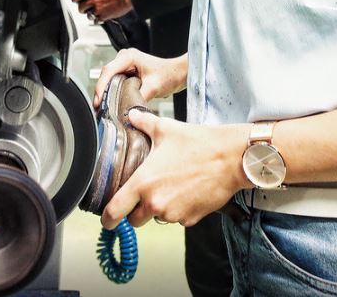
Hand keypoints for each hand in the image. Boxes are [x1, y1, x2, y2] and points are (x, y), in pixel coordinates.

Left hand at [71, 0, 132, 22]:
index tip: (75, 0)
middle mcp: (94, 0)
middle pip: (81, 8)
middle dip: (82, 9)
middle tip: (85, 9)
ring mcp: (98, 9)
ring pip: (88, 15)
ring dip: (91, 15)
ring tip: (95, 13)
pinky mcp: (103, 16)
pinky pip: (96, 20)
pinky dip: (98, 20)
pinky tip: (101, 17)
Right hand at [92, 49, 186, 108]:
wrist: (178, 74)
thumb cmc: (169, 74)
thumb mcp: (153, 87)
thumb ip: (138, 97)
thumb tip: (127, 110)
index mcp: (129, 57)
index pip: (109, 71)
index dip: (101, 86)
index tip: (98, 101)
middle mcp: (124, 58)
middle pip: (106, 75)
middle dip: (101, 92)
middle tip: (98, 108)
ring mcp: (125, 65)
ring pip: (109, 79)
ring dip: (106, 93)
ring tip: (103, 107)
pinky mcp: (127, 72)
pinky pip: (115, 82)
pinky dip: (112, 92)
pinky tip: (111, 102)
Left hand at [101, 110, 247, 228]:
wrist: (230, 158)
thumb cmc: (199, 144)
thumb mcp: (166, 129)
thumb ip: (144, 123)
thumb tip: (133, 115)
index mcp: (143, 182)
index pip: (115, 210)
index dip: (107, 218)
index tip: (106, 220)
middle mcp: (156, 202)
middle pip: (135, 220)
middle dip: (136, 211)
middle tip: (145, 194)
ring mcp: (174, 214)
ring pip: (157, 218)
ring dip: (159, 208)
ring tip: (172, 186)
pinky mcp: (191, 220)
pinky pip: (178, 219)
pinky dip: (179, 210)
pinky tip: (186, 191)